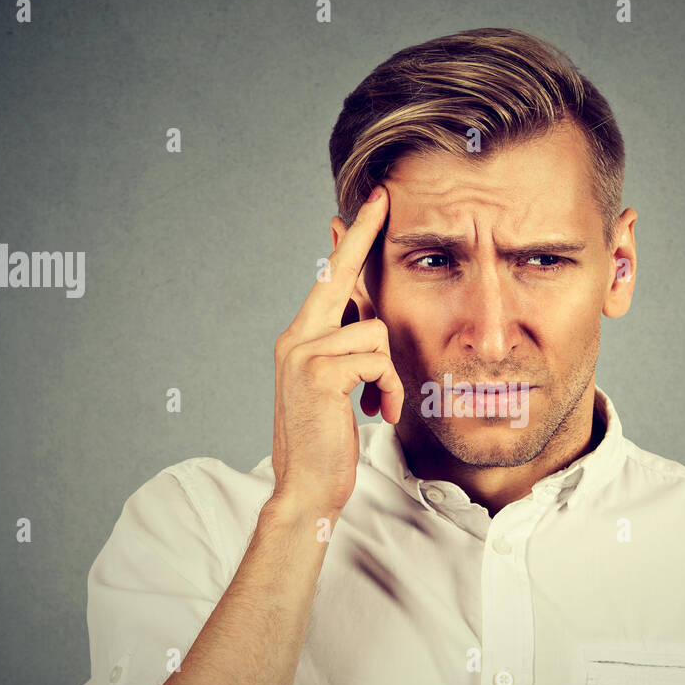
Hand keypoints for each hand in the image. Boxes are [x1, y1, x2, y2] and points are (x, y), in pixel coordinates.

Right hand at [269, 185, 402, 517]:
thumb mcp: (339, 391)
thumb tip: (373, 323)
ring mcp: (303, 351)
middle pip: (339, 275)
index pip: (328, 281)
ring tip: (376, 405)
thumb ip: (350, 353)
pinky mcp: (319, 370)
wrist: (307, 489)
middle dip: (362, 235)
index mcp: (300, 339)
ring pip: (376, 331)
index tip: (367, 205)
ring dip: (389, 374)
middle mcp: (296, 338)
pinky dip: (388, 389)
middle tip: (383, 196)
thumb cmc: (328, 444)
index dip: (349, 241)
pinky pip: (378, 359)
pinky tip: (375, 414)